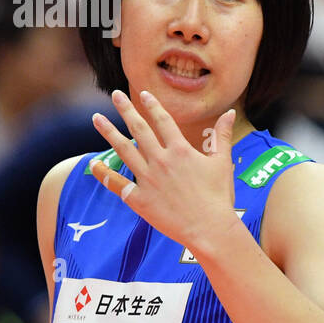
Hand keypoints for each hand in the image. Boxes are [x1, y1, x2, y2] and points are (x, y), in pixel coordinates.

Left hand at [90, 90, 240, 250]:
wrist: (210, 228)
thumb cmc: (220, 197)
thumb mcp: (223, 163)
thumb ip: (222, 136)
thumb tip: (231, 113)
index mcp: (181, 150)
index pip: (163, 121)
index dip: (153, 106)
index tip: (143, 94)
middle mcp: (161, 160)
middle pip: (139, 130)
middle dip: (125, 110)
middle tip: (114, 95)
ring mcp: (148, 179)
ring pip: (123, 151)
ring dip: (109, 133)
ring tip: (96, 118)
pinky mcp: (140, 199)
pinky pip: (117, 183)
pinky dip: (103, 173)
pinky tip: (93, 164)